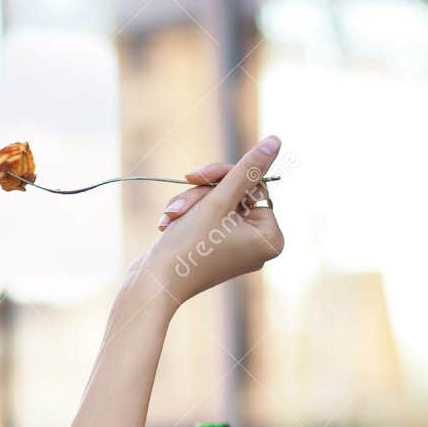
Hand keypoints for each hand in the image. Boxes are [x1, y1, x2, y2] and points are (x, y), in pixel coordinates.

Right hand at [132, 136, 284, 306]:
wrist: (152, 285)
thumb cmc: (187, 247)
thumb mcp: (217, 201)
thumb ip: (247, 170)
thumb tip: (275, 140)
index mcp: (270, 238)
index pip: (253, 186)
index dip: (222, 178)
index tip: (195, 178)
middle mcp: (258, 246)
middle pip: (235, 195)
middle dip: (202, 195)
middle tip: (178, 206)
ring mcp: (237, 250)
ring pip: (218, 205)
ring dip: (191, 205)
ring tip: (169, 218)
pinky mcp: (216, 252)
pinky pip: (208, 220)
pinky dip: (188, 218)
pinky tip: (168, 227)